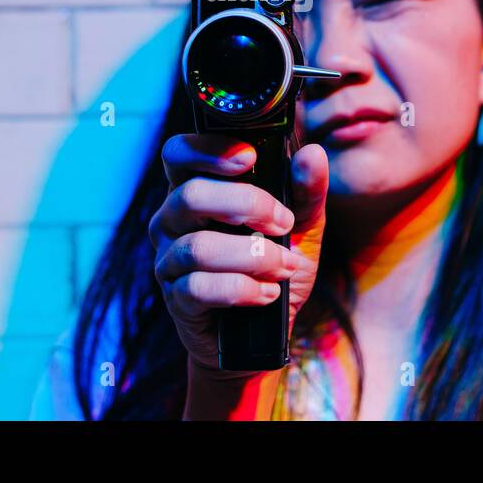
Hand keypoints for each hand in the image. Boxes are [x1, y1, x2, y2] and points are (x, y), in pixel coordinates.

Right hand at [149, 133, 328, 376]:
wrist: (266, 332)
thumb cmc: (276, 265)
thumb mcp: (302, 226)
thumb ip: (306, 189)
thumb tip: (313, 154)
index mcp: (196, 188)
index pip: (179, 153)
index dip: (207, 149)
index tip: (250, 159)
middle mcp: (173, 219)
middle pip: (190, 196)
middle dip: (246, 205)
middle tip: (283, 223)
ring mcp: (170, 260)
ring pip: (198, 247)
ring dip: (253, 257)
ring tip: (285, 267)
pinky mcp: (177, 299)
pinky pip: (199, 288)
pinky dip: (242, 290)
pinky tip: (268, 294)